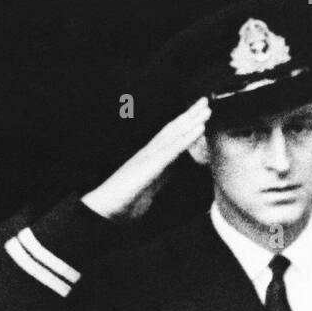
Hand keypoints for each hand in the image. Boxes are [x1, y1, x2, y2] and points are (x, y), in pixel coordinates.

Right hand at [82, 97, 211, 222]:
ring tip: (206, 109)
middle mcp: (149, 153)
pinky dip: (188, 137)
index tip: (197, 114)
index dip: (183, 125)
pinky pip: (173, 149)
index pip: (168, 138)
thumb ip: (159, 179)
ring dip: (191, 120)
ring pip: (174, 135)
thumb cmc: (123, 201)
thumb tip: (166, 176)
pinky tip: (200, 128)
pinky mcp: (151, 165)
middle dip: (189, 115)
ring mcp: (149, 156)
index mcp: (149, 159)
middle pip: (172, 130)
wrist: (105, 209)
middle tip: (204, 101)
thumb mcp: (147, 188)